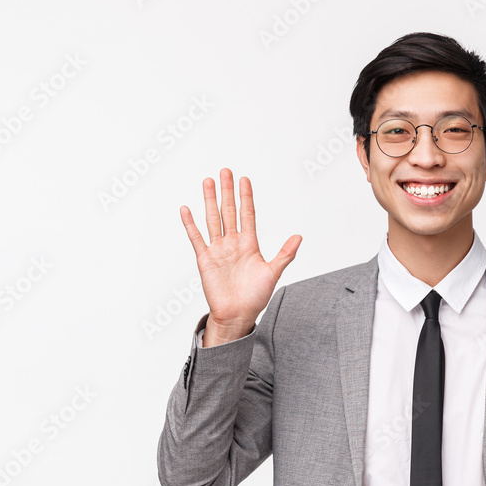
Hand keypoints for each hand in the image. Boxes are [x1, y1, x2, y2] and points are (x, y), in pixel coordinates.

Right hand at [180, 168, 300, 345]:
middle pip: (228, 211)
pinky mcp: (205, 259)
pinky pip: (196, 238)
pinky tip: (186, 209)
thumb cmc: (255, 296)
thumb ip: (285, 254)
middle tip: (225, 171)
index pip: (247, 214)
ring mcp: (218, 250)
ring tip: (207, 181)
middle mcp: (232, 243)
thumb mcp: (273, 273)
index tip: (244, 179)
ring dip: (209, 201)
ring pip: (213, 219)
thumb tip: (298, 237)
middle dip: (227, 191)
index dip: (245, 197)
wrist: (237, 314)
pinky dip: (190, 224)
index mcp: (249, 244)